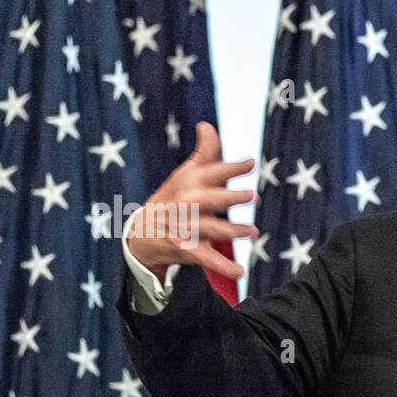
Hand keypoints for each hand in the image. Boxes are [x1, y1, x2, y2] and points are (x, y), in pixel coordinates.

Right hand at [127, 122, 257, 282]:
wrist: (142, 234)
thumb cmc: (172, 199)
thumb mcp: (185, 175)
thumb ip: (204, 153)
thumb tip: (208, 125)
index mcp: (189, 182)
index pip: (213, 171)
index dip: (232, 167)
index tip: (250, 164)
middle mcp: (188, 203)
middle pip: (212, 199)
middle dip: (232, 198)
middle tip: (254, 196)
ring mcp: (187, 227)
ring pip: (214, 230)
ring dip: (234, 231)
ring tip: (254, 231)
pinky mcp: (188, 249)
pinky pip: (208, 259)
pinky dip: (225, 267)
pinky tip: (241, 271)